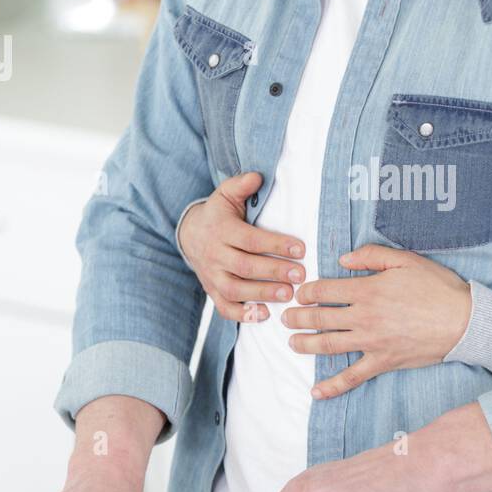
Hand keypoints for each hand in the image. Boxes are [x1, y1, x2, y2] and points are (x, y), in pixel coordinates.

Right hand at [179, 171, 305, 320]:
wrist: (190, 234)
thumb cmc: (219, 214)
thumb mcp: (226, 194)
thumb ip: (241, 185)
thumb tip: (257, 176)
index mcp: (221, 230)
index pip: (250, 239)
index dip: (275, 244)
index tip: (301, 249)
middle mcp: (214, 254)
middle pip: (244, 266)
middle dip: (273, 272)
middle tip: (300, 275)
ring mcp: (211, 275)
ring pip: (235, 289)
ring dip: (262, 294)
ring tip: (288, 294)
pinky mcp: (212, 291)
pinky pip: (224, 307)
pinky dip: (243, 314)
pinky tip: (265, 315)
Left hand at [281, 243, 472, 397]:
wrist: (464, 321)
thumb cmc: (437, 287)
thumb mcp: (406, 260)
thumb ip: (371, 255)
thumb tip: (342, 260)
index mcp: (368, 290)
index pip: (324, 290)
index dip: (306, 291)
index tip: (300, 292)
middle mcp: (364, 317)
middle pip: (320, 318)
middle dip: (297, 317)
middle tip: (285, 318)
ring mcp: (371, 342)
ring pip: (328, 345)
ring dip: (305, 345)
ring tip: (292, 343)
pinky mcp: (382, 362)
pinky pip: (352, 377)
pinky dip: (332, 387)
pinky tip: (316, 392)